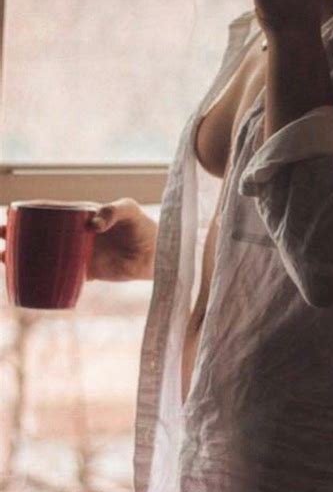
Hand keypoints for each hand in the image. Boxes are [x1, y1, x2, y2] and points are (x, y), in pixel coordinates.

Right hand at [0, 198, 156, 281]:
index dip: (27, 214)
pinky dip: (45, 279)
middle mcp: (76, 235)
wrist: (158, 254)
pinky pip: (61, 277)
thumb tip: (93, 224)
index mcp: (80, 216)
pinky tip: (29, 282)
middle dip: (16, 235)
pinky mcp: (87, 273)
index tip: (9, 217)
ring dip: (24, 258)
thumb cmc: (143, 226)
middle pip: (40, 234)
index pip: (48, 213)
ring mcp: (80, 254)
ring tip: (3, 259)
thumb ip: (112, 211)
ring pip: (46, 256)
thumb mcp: (129, 210)